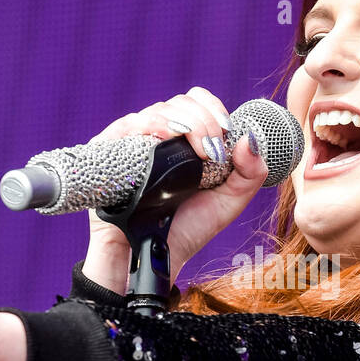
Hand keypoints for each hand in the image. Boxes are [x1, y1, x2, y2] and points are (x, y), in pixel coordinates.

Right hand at [81, 86, 268, 293]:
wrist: (152, 257)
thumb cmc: (186, 230)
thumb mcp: (227, 204)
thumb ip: (249, 174)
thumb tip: (250, 139)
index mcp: (186, 142)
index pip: (198, 103)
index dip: (213, 109)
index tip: (225, 130)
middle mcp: (160, 136)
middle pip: (181, 103)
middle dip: (203, 120)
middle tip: (212, 151)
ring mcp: (134, 141)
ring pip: (159, 110)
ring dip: (185, 123)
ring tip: (199, 151)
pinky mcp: (110, 149)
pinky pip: (129, 124)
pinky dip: (151, 124)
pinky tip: (164, 137)